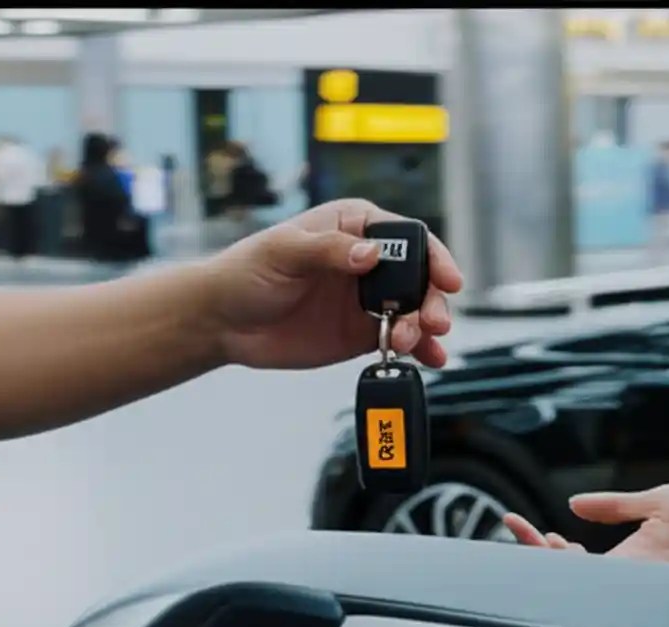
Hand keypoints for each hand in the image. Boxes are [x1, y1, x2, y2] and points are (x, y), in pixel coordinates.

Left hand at [205, 198, 463, 369]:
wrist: (223, 322)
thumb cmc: (246, 272)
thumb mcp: (283, 252)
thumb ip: (327, 250)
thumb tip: (370, 254)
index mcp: (354, 226)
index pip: (408, 237)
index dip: (433, 256)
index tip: (446, 279)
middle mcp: (368, 261)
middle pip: (420, 276)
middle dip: (432, 299)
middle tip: (431, 321)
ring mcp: (367, 299)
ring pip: (414, 310)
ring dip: (424, 327)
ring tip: (414, 343)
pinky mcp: (361, 333)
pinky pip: (399, 339)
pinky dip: (419, 349)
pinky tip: (429, 359)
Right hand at [502, 478, 668, 580]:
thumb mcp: (661, 500)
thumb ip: (618, 505)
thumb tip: (578, 503)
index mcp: (633, 553)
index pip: (574, 558)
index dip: (542, 543)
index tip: (515, 522)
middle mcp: (638, 575)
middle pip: (575, 578)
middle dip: (539, 556)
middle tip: (517, 531)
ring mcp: (655, 586)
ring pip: (594, 592)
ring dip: (561, 570)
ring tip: (534, 542)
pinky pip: (630, 598)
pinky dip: (599, 591)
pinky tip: (574, 571)